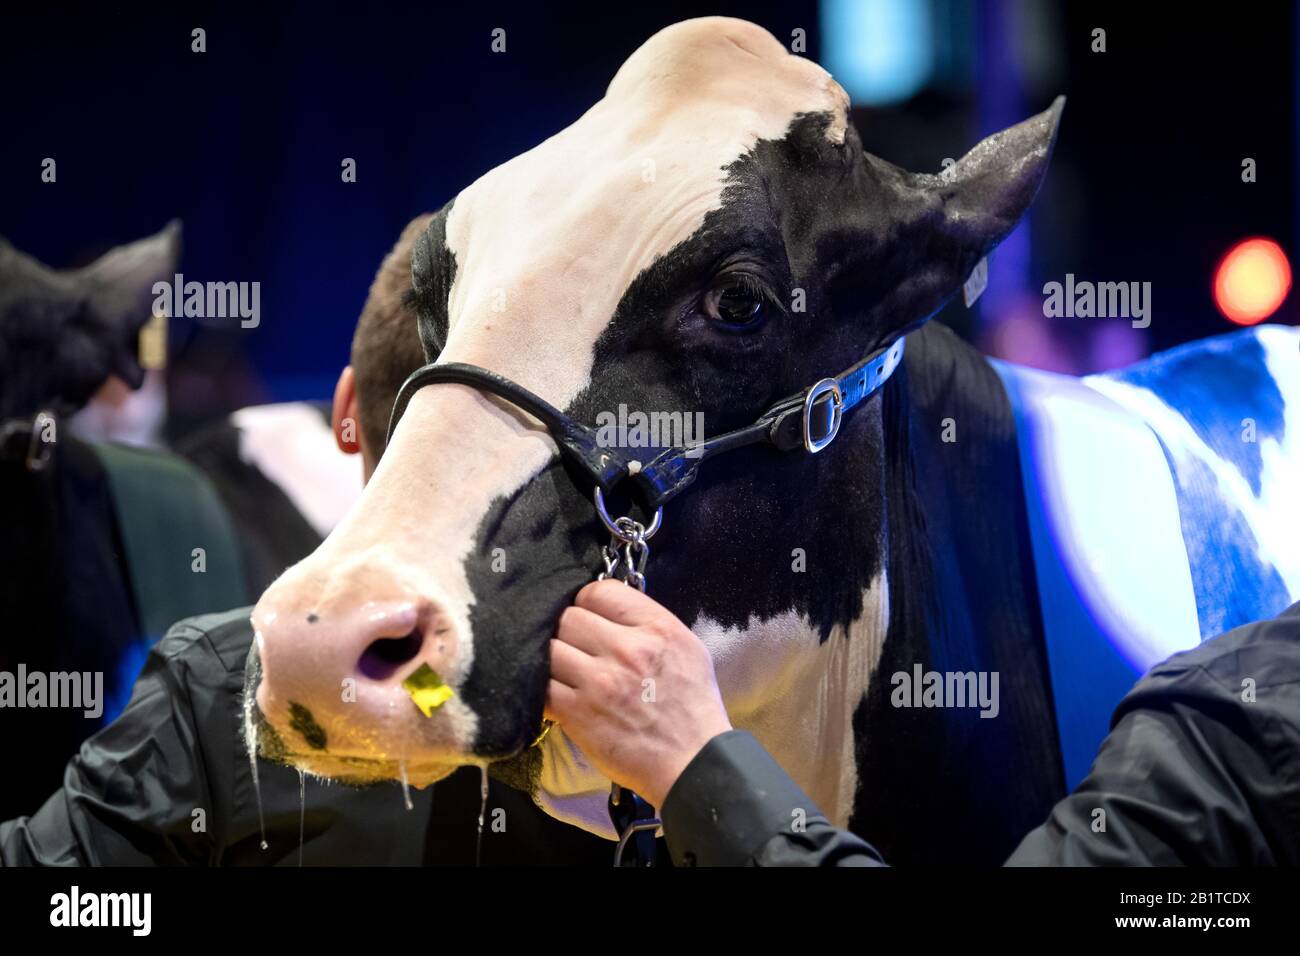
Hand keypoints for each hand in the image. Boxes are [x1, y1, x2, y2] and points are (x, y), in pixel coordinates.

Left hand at [543, 580, 732, 807]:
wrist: (693, 764)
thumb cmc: (692, 707)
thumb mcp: (686, 647)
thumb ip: (647, 622)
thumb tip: (608, 610)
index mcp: (656, 628)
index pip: (599, 591)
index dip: (588, 603)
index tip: (590, 619)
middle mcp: (627, 649)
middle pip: (568, 617)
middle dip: (568, 630)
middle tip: (575, 647)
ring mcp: (599, 681)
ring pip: (548, 648)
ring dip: (552, 659)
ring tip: (563, 670)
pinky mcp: (578, 713)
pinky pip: (541, 686)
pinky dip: (543, 688)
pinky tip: (556, 693)